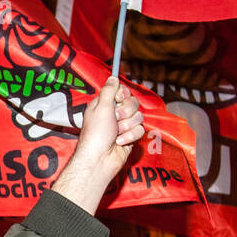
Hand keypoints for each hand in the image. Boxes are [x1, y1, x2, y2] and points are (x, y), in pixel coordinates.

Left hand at [50, 76, 144, 214]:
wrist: (100, 159)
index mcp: (104, 104)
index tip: (119, 98)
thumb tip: (113, 77)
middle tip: (116, 119)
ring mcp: (123, 125)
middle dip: (126, 111)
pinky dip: (130, 136)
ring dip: (127, 125)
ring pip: (138, 116)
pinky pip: (140, 130)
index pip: (121, 91)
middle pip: (133, 102)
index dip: (123, 94)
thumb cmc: (96, 135)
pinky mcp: (130, 136)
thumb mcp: (100, 107)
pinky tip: (120, 142)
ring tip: (116, 133)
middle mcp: (114, 114)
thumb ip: (109, 90)